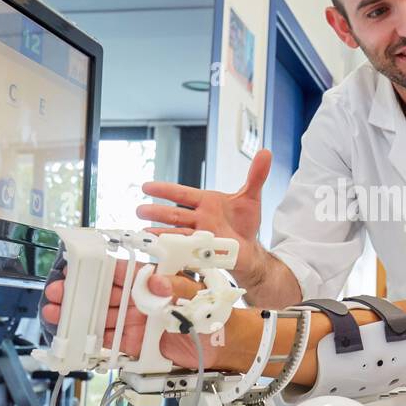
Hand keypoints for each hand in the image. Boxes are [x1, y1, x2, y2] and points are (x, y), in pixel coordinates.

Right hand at [41, 263, 217, 368]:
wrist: (225, 347)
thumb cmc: (214, 313)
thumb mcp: (197, 295)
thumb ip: (177, 287)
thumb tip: (156, 281)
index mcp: (154, 281)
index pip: (121, 272)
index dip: (97, 270)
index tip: (75, 268)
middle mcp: (142, 301)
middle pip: (104, 296)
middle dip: (79, 294)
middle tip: (57, 293)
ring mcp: (138, 323)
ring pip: (103, 319)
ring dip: (79, 318)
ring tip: (57, 315)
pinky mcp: (139, 345)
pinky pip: (112, 344)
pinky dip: (93, 343)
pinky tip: (75, 340)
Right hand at [138, 150, 270, 280]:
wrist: (250, 248)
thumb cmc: (245, 223)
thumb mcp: (251, 197)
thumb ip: (256, 175)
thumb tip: (265, 152)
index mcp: (206, 202)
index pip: (183, 193)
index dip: (165, 190)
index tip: (146, 186)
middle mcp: (198, 218)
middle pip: (175, 214)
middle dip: (158, 212)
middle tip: (140, 210)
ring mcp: (199, 236)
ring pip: (177, 234)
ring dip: (160, 233)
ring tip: (145, 233)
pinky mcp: (202, 252)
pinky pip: (186, 252)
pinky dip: (174, 253)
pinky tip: (160, 253)